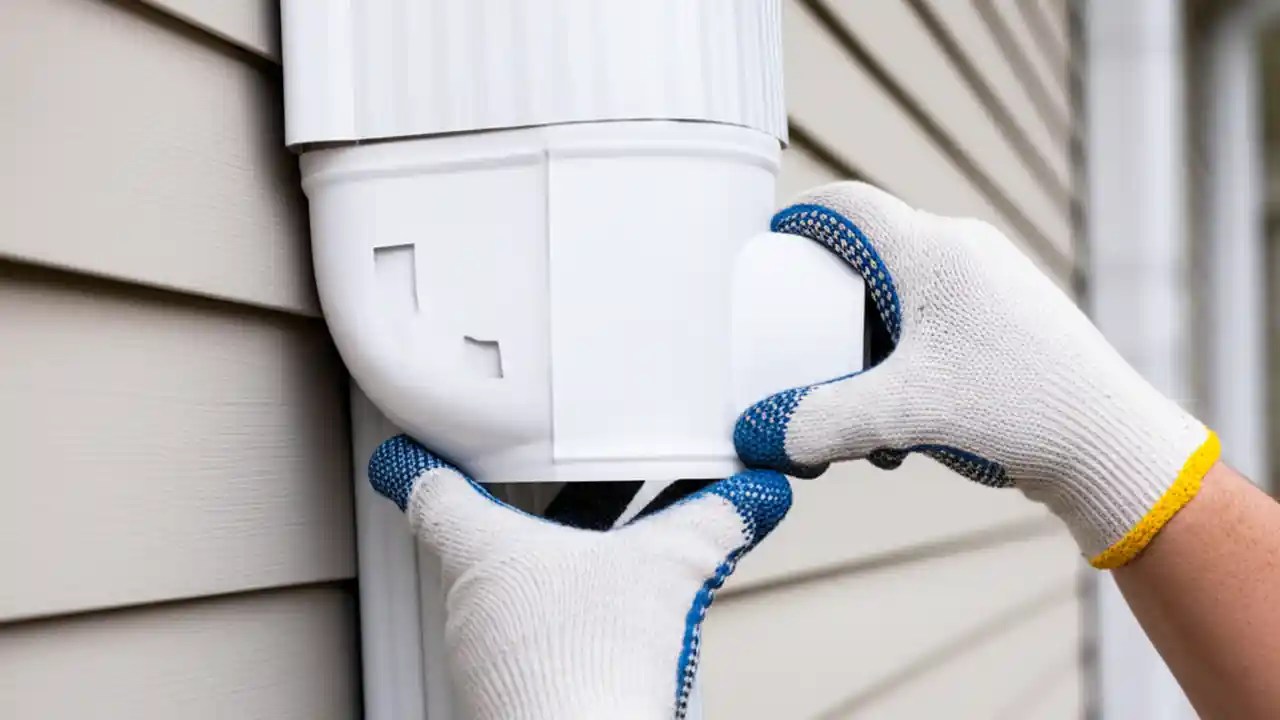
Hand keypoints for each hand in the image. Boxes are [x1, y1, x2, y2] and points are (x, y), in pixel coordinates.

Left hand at [367, 435, 790, 719]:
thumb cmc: (589, 667)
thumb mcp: (667, 571)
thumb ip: (712, 523)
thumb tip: (753, 493)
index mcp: (485, 553)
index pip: (431, 494)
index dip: (420, 464)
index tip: (407, 450)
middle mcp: (471, 604)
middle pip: (488, 544)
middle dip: (538, 523)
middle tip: (579, 499)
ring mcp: (483, 659)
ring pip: (512, 599)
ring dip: (556, 582)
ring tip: (610, 574)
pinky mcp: (507, 698)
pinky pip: (529, 646)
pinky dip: (564, 629)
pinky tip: (609, 636)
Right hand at [733, 181, 1217, 567]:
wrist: (1110, 443)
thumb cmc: (1017, 408)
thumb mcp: (901, 415)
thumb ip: (820, 422)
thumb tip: (760, 434)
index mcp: (933, 251)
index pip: (846, 205)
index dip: (800, 218)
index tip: (769, 242)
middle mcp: (963, 252)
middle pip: (868, 256)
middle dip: (827, 309)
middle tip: (800, 348)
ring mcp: (990, 283)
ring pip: (901, 296)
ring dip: (865, 347)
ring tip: (859, 408)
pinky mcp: (1007, 317)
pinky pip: (933, 320)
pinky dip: (902, 358)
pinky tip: (906, 417)